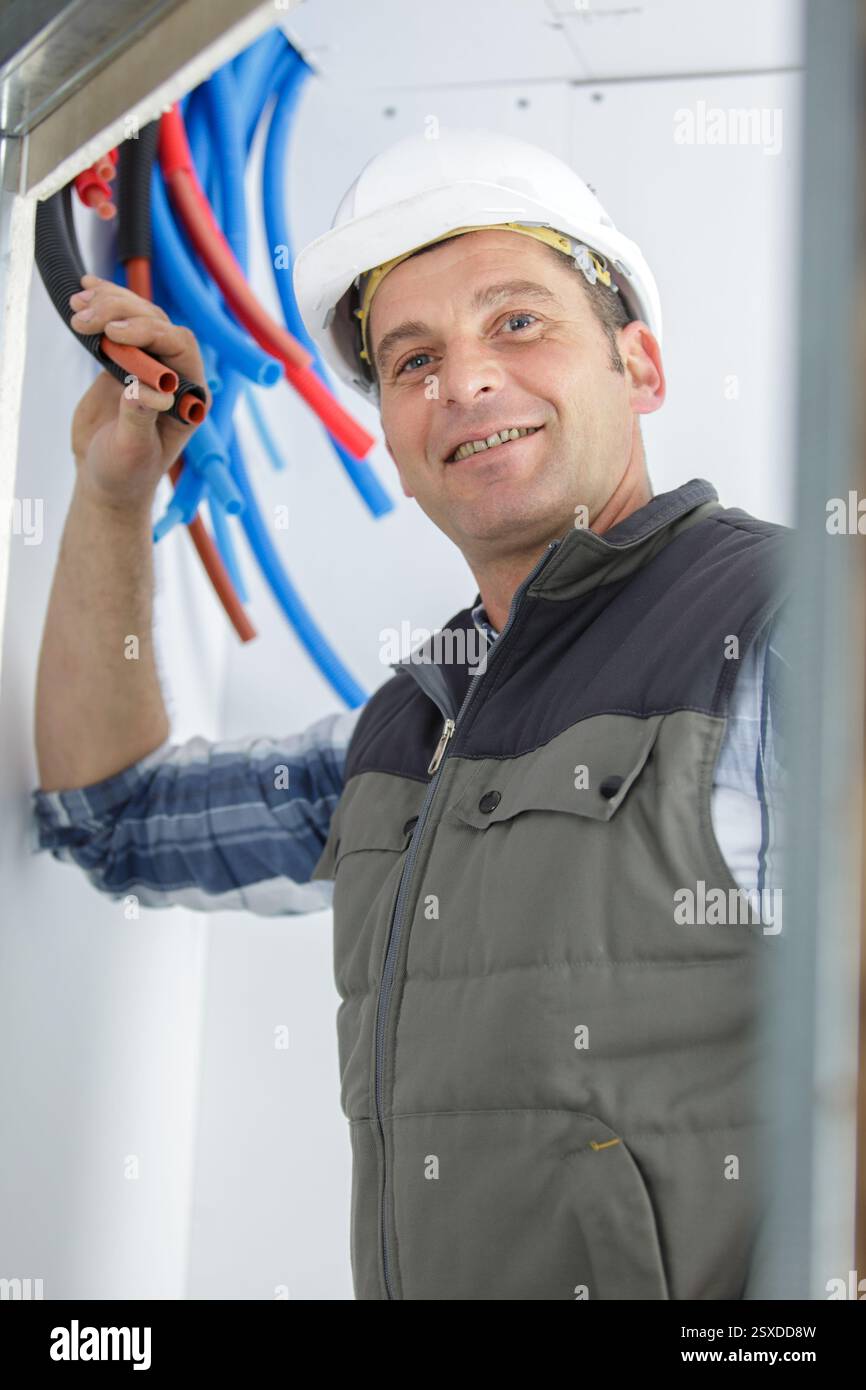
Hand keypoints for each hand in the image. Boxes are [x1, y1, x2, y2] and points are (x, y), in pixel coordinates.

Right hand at [68, 273, 209, 508]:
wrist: (104, 478)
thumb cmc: (126, 472)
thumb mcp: (132, 450)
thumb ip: (139, 418)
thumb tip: (145, 388)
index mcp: (190, 395)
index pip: (180, 346)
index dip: (150, 332)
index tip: (116, 333)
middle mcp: (176, 374)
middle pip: (157, 323)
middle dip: (122, 313)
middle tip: (86, 317)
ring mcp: (150, 364)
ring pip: (138, 316)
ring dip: (108, 304)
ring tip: (78, 307)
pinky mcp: (126, 361)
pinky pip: (118, 324)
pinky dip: (102, 305)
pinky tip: (83, 292)